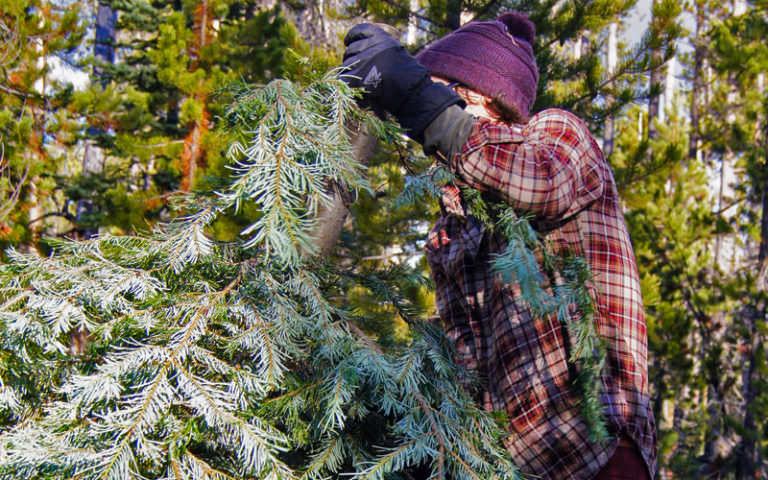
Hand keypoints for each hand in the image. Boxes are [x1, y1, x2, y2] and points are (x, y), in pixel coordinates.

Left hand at [342, 23, 462, 142]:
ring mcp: (364, 60)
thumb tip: (356, 53)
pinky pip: (345, 79)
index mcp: (383, 38)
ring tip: (362, 87)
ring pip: (346, 66)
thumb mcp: (396, 56)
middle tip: (359, 74)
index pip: (360, 30)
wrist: (415, 95)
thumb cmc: (410, 81)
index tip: (348, 43)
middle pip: (351, 50)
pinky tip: (358, 95)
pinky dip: (349, 87)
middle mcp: (372, 46)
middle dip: (352, 61)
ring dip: (351, 76)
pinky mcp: (358, 77)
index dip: (352, 37)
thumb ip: (379, 52)